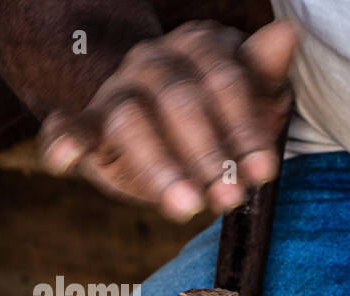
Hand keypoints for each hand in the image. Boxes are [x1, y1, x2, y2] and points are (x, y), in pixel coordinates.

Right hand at [38, 19, 298, 220]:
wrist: (170, 120)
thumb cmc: (225, 110)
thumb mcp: (253, 92)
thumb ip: (265, 69)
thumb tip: (286, 33)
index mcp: (199, 47)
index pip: (224, 81)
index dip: (246, 129)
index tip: (265, 172)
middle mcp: (154, 62)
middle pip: (178, 101)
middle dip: (208, 154)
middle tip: (229, 198)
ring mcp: (118, 91)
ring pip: (131, 121)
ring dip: (160, 167)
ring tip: (186, 208)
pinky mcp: (90, 123)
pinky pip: (69, 126)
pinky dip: (62, 143)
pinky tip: (63, 162)